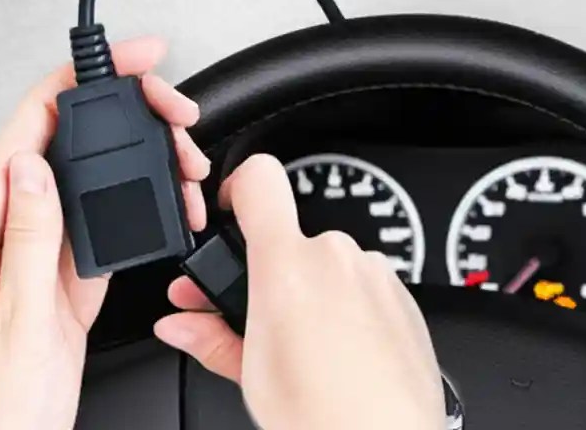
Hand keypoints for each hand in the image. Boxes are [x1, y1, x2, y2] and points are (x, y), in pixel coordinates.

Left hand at [0, 37, 210, 429]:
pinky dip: (147, 204)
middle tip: (182, 117)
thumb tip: (35, 160)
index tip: (131, 58)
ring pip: (97, 178)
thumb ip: (29, 237)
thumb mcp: (16, 318)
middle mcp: (10, 231)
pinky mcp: (68, 276)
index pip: (30, 127)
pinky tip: (171, 204)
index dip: (79, 79)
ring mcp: (41, 252)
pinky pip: (109, 220)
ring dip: (147, 162)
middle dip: (133, 116)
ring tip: (189, 169)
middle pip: (71, 142)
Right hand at [154, 155, 445, 429]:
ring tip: (300, 349)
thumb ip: (212, 337)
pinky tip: (335, 353)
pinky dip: (345, 310)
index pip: (260, 179)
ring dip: (309, 296)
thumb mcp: (251, 376)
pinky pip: (361, 288)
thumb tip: (183, 324)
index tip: (231, 212)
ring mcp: (375, 275)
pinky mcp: (402, 296)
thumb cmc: (325, 417)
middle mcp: (338, 258)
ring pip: (328, 268)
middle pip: (290, 240)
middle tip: (248, 315)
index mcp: (290, 266)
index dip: (238, 187)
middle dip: (266, 275)